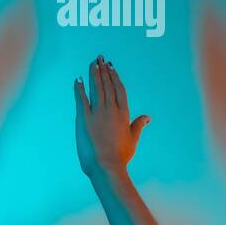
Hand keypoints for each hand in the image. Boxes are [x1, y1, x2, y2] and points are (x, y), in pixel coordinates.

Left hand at [74, 56, 150, 179]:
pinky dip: (79, 88)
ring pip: (96, 87)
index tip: (111, 66)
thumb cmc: (120, 156)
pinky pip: (81, 99)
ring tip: (92, 63)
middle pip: (107, 84)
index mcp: (124, 113)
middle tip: (99, 58)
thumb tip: (148, 117)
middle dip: (103, 70)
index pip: (119, 89)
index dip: (114, 76)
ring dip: (93, 74)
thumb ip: (139, 125)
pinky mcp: (84, 119)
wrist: (106, 166)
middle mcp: (111, 109)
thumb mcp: (132, 139)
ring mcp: (97, 113)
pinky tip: (77, 80)